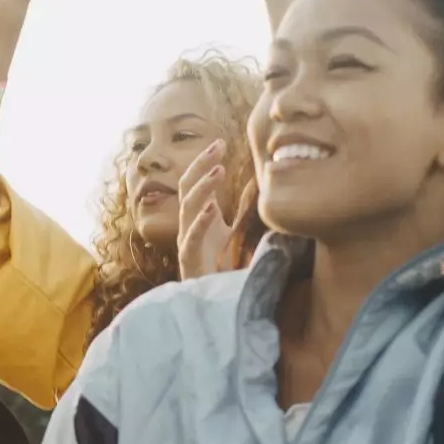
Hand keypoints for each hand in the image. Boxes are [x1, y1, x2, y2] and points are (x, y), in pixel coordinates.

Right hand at [177, 142, 250, 279]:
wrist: (217, 301)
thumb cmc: (224, 267)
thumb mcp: (237, 232)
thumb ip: (242, 210)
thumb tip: (256, 183)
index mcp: (200, 215)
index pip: (196, 180)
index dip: (204, 160)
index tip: (220, 142)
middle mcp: (190, 225)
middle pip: (187, 186)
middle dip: (200, 164)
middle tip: (217, 147)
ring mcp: (188, 242)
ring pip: (187, 207)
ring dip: (203, 186)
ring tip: (219, 170)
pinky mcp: (190, 261)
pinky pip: (191, 238)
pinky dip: (201, 222)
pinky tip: (213, 208)